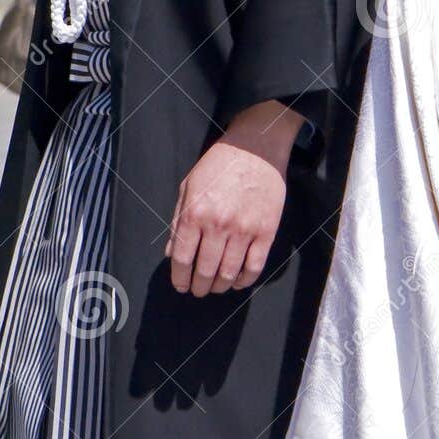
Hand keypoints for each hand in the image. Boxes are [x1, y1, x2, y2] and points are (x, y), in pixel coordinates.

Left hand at [166, 101, 301, 296]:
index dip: (180, 279)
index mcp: (195, 213)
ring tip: (217, 287)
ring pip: (229, 273)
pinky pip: (254, 266)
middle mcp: (218, 225)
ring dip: (220, 286)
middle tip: (199, 290)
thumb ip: (178, 221)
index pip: (183, 259)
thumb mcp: (189, 186)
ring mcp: (244, 229)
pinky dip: (245, 280)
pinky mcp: (266, 231)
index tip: (181, 286)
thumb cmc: (219, 164)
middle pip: (205, 271)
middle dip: (199, 286)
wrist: (257, 148)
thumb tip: (172, 253)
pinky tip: (238, 281)